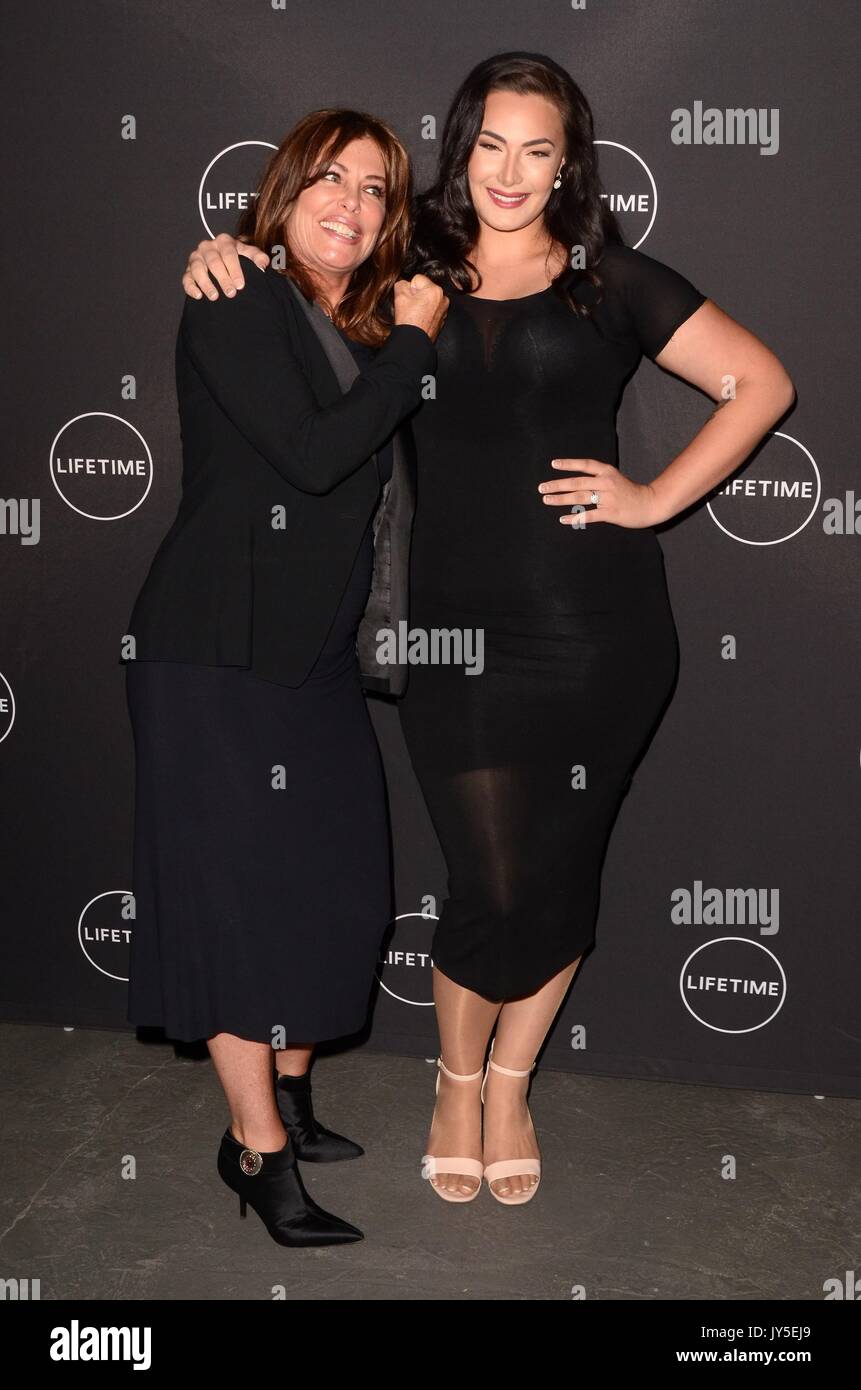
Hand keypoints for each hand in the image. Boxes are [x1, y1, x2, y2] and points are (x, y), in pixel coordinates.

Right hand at [182, 233, 269, 300]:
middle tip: (231, 293)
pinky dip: (190, 287)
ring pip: (197, 268)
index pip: (229, 254)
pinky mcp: (188, 270)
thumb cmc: (237, 258)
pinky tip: (198, 296)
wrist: (224, 261)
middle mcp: (208, 247)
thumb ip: (257, 257)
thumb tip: (263, 265)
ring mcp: (196, 258)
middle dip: (222, 278)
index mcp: (224, 241)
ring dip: (206, 283)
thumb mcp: (248, 254)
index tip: (240, 285)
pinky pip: (186, 278)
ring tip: (215, 297)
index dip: (234, 270)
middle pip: (213, 262)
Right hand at [393, 274, 448, 341]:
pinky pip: (432, 310)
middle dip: (416, 295)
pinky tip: (420, 320)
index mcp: (435, 290)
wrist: (414, 341)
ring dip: (421, 304)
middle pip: (424, 289)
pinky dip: (426, 313)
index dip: (409, 288)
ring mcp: (444, 310)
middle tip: (410, 307)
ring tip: (415, 314)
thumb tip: (405, 284)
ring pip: (428, 300)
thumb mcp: (400, 296)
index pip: (417, 279)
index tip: (407, 299)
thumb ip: (402, 284)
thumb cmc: (408, 320)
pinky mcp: (442, 320)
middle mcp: (443, 299)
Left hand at [537, 458, 661, 527]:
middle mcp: (606, 483)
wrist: (650, 504)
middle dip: (557, 485)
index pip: (585, 465)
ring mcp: (608, 498)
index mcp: (608, 472)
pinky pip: (589, 515)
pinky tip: (563, 519)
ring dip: (561, 499)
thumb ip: (598, 478)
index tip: (553, 464)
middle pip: (577, 483)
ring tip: (547, 500)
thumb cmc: (630, 492)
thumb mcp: (615, 479)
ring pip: (580, 498)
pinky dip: (575, 517)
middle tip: (541, 487)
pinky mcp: (610, 513)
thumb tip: (576, 482)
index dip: (569, 464)